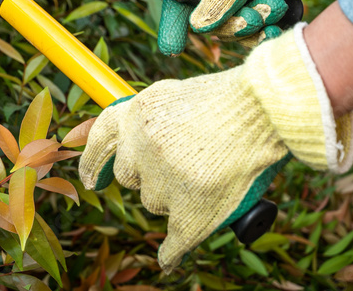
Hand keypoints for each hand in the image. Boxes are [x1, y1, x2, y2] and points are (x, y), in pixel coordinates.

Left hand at [79, 24, 352, 272]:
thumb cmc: (226, 99)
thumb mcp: (173, 93)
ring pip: (155, 203)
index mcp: (134, 114)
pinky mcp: (190, 211)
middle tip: (175, 168)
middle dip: (145, 177)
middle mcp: (141, 148)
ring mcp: (164, 181)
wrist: (262, 110)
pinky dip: (171, 253)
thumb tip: (128, 136)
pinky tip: (167, 260)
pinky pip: (173, 242)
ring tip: (203, 179)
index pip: (99, 139)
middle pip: (129, 177)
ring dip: (170, 200)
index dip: (91, 160)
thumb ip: (148, 116)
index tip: (89, 178)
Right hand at [157, 0, 352, 54]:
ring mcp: (235, 5)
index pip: (178, 1)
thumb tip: (198, 26)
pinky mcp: (255, 15)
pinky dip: (267, 34)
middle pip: (209, 25)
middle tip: (257, 15)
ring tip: (277, 5)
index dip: (172, 24)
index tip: (172, 48)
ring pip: (232, 34)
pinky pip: (251, 39)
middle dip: (236, 24)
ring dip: (258, 25)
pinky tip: (279, 23)